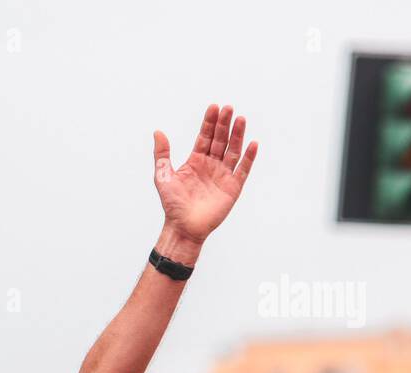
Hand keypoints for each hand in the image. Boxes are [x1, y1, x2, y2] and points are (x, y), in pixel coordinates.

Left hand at [153, 104, 258, 245]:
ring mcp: (222, 175)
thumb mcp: (163, 176)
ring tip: (240, 119)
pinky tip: (252, 144)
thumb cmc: (172, 204)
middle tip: (228, 108)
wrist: (182, 227)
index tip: (214, 107)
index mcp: (196, 161)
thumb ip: (162, 154)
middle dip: (224, 124)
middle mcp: (211, 165)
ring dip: (237, 135)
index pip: (205, 137)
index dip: (209, 122)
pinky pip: (242, 170)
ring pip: (233, 151)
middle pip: (220, 140)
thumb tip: (158, 132)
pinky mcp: (232, 188)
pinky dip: (248, 158)